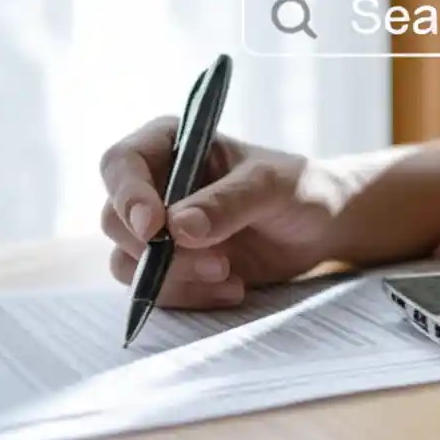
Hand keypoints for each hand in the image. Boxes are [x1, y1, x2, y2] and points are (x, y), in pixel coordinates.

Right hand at [99, 117, 335, 308]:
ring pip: (129, 262)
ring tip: (230, 275)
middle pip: (114, 220)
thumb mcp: (271, 186)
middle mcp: (155, 185)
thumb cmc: (300, 189)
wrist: (324, 228)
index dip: (127, 196)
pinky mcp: (174, 267)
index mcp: (170, 144)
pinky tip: (234, 288)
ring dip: (175, 278)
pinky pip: (156, 290)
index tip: (154, 230)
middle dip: (157, 251)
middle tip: (216, 262)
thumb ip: (227, 203)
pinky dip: (191, 296)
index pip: (121, 164)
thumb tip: (177, 229)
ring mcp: (161, 230)